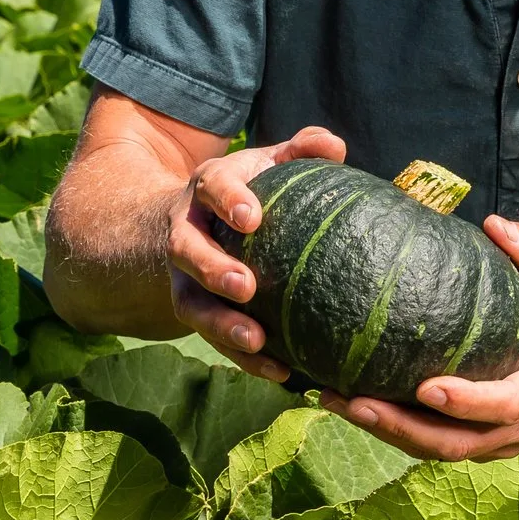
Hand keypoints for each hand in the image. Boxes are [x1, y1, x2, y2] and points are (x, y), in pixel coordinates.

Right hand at [167, 125, 346, 383]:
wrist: (196, 220)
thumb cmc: (250, 188)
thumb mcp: (270, 162)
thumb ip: (301, 149)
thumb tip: (335, 148)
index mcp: (207, 187)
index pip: (211, 187)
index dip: (228, 201)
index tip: (252, 218)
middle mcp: (186, 231)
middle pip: (186, 251)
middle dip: (212, 270)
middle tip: (247, 287)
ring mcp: (183, 276)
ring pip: (190, 303)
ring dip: (220, 325)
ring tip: (257, 341)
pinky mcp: (193, 310)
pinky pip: (212, 338)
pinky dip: (243, 358)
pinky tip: (280, 371)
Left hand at [324, 217, 518, 461]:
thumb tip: (494, 225)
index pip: (505, 404)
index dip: (466, 402)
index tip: (425, 387)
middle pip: (459, 443)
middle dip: (403, 428)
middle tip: (354, 402)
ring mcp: (502, 442)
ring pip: (442, 452)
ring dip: (389, 433)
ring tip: (339, 402)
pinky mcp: (482, 444)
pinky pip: (438, 447)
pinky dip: (397, 432)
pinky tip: (356, 406)